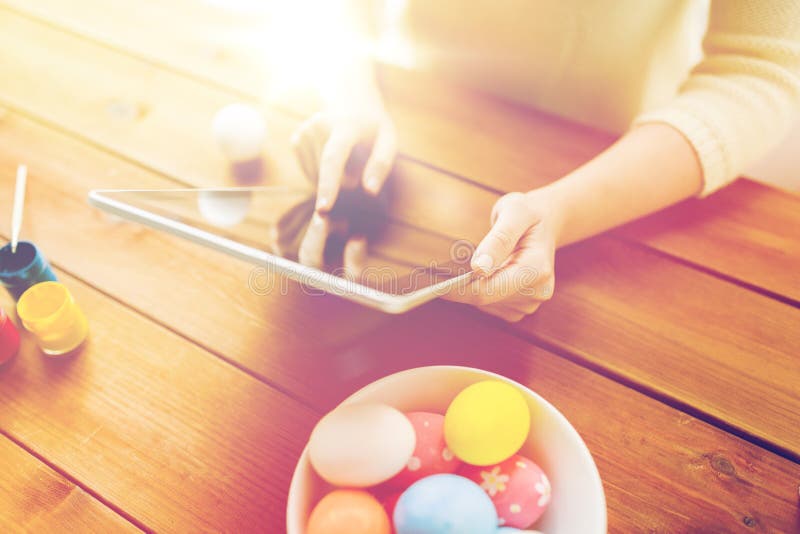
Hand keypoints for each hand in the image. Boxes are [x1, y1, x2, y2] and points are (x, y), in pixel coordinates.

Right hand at [291, 100, 395, 270]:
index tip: (324, 208)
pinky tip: (332, 158)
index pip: (333, 158)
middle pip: (326, 173)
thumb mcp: (388, 139)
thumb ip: (381, 164)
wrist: (350, 98)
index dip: (329, 185)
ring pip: (316, 176)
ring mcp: (304, 132)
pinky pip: (309, 172)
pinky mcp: (296, 140)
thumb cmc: (373, 124)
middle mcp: (319, 126)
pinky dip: (322, 174)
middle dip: (344, 183)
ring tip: (347, 158)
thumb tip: (369, 191)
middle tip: (359, 169)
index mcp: (344, 126)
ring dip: (334, 178)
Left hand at [445, 191, 559, 321]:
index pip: (489, 290)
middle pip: (485, 299)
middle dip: (462, 285)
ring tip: (466, 267)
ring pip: (485, 304)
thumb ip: (498, 240)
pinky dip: (480, 290)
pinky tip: (481, 275)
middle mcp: (537, 290)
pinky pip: (490, 306)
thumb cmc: (528, 214)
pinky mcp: (520, 306)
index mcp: (538, 269)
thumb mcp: (515, 212)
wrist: (544, 222)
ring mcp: (530, 302)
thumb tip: (478, 268)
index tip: (435, 283)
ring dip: (471, 287)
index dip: (459, 288)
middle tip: (440, 271)